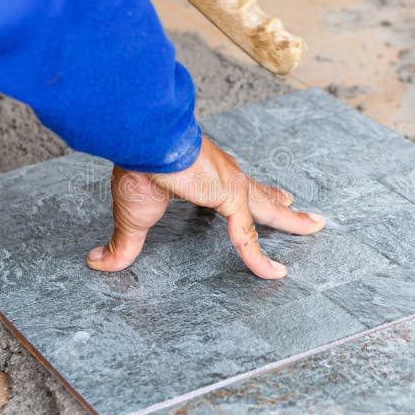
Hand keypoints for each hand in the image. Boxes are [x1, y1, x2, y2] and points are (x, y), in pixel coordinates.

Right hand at [87, 136, 324, 278]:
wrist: (142, 141)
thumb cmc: (136, 168)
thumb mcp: (132, 217)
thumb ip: (123, 244)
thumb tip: (96, 263)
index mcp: (204, 178)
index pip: (234, 191)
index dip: (252, 197)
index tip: (271, 197)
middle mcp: (224, 178)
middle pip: (261, 197)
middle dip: (283, 206)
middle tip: (304, 212)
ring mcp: (231, 186)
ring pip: (268, 211)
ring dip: (293, 220)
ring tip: (319, 226)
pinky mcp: (231, 196)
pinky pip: (249, 237)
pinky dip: (260, 258)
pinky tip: (275, 273)